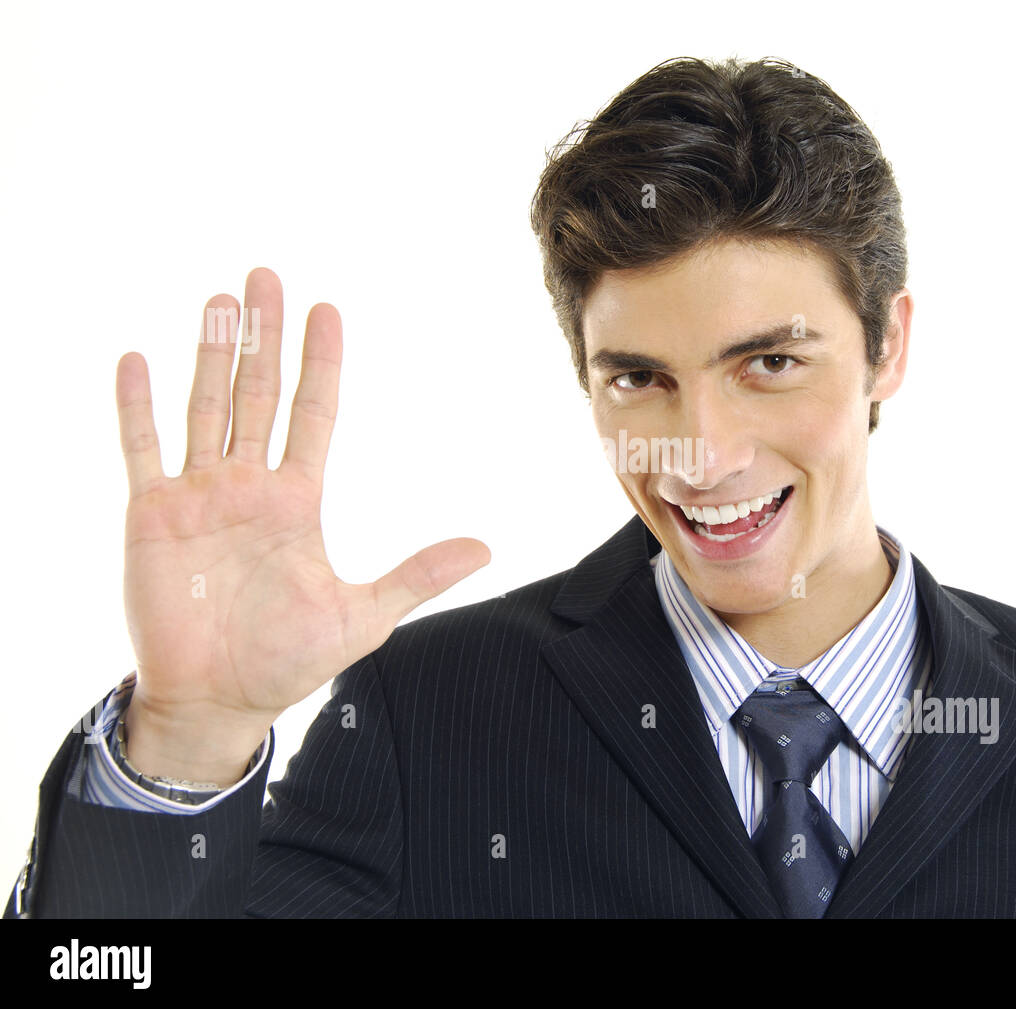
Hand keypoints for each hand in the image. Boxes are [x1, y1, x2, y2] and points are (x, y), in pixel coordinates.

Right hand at [116, 268, 488, 780]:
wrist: (219, 702)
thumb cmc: (288, 662)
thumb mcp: (364, 615)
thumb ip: (418, 574)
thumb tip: (486, 548)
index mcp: (297, 501)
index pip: (314, 413)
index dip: (320, 363)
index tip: (328, 311)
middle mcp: (248, 486)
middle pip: (257, 393)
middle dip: (262, 336)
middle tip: (266, 276)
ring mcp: (199, 496)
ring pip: (205, 407)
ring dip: (210, 353)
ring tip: (219, 299)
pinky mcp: (152, 517)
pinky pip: (142, 449)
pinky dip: (137, 407)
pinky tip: (138, 358)